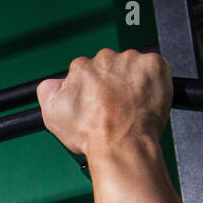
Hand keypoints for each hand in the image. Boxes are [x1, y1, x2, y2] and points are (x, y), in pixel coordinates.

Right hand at [36, 49, 171, 158]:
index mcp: (81, 68)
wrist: (122, 144)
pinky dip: (152, 79)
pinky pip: (154, 66)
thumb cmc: (93, 134)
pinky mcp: (155, 65)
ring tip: (130, 104)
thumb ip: (48, 91)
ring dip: (132, 80)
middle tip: (114, 104)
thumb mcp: (53, 116)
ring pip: (132, 65)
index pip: (86, 70)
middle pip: (109, 65)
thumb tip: (50, 83)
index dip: (91, 87)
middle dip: (112, 81)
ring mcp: (132, 61)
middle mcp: (106, 59)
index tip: (95, 100)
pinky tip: (143, 98)